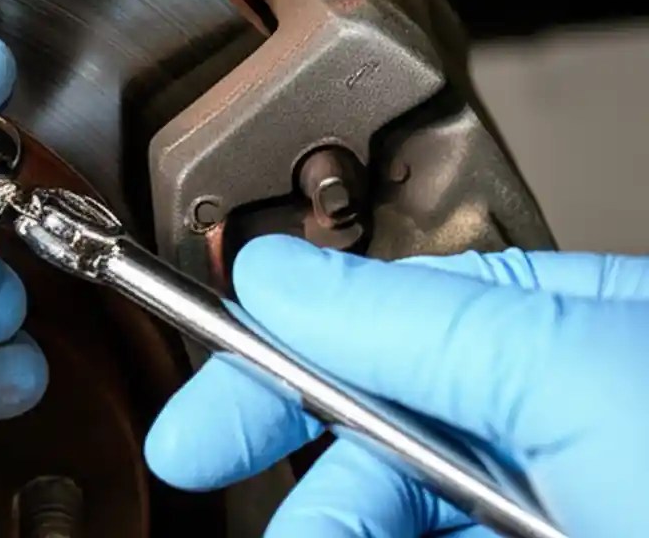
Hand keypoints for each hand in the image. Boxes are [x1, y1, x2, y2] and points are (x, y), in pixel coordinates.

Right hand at [144, 234, 648, 536]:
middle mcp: (573, 432)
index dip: (279, 369)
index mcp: (583, 342)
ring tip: (322, 536)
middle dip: (317, 493)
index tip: (202, 425)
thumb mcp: (576, 377)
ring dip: (343, 525)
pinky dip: (391, 533)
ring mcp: (556, 509)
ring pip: (405, 515)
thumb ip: (411, 319)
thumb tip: (278, 274)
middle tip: (263, 518)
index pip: (392, 326)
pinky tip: (351, 531)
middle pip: (389, 447)